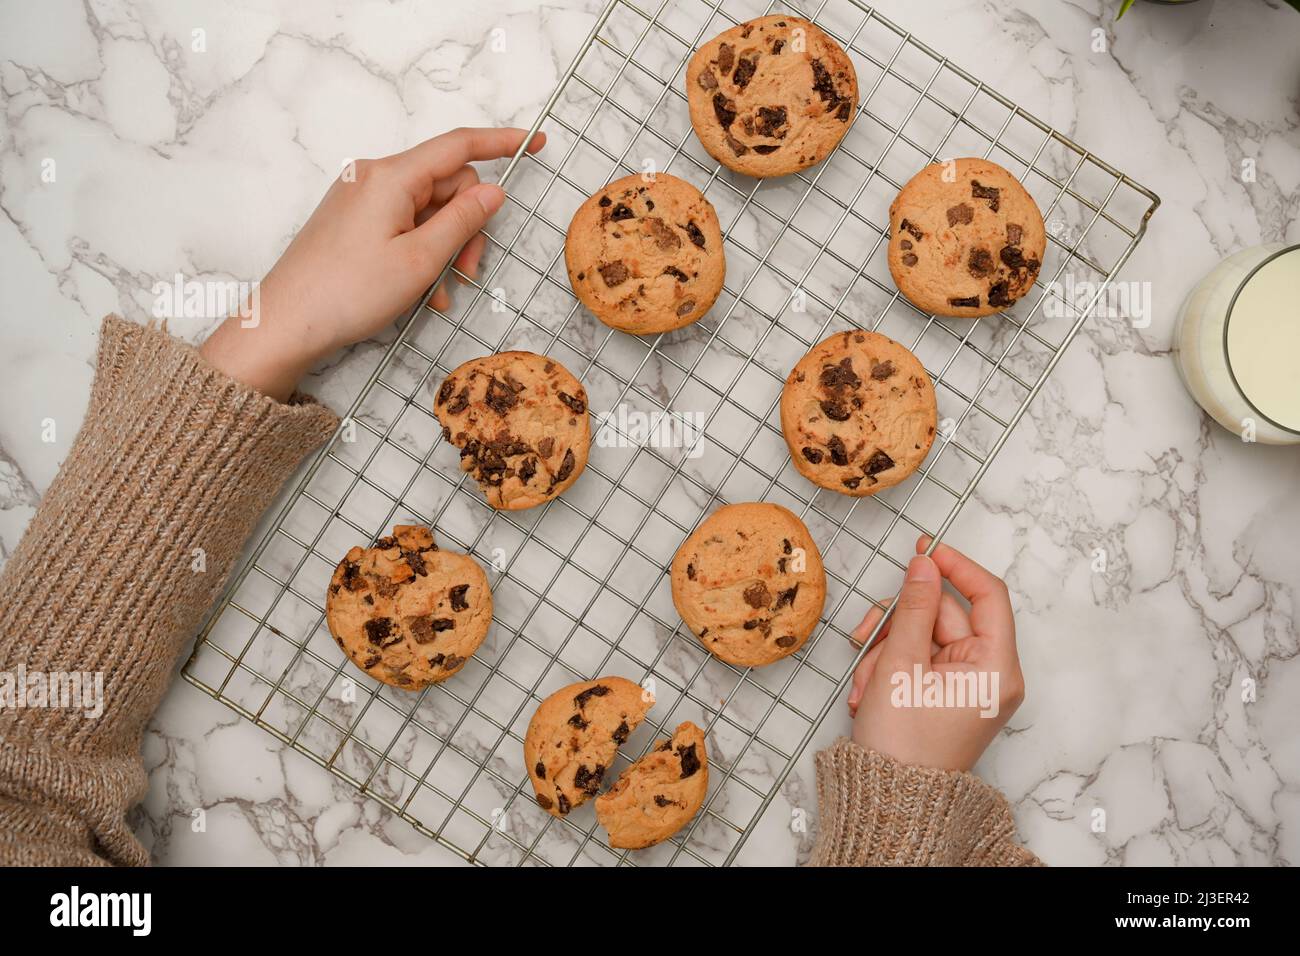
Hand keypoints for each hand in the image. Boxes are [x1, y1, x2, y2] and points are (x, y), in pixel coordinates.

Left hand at [200, 127, 545, 400]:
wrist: (286, 322)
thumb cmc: (347, 292)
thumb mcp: (420, 260)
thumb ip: (463, 220)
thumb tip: (492, 191)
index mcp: (391, 177)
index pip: (459, 146)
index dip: (501, 143)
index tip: (535, 143)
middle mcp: (374, 177)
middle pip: (446, 186)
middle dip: (467, 227)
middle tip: (467, 272)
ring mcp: (361, 198)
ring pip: (428, 211)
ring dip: (444, 249)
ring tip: (440, 293)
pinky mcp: (353, 221)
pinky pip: (404, 225)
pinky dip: (421, 254)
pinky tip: (421, 291)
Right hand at [846, 536, 1024, 771]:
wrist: (888, 801)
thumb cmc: (903, 746)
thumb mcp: (901, 664)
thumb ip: (914, 607)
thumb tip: (924, 565)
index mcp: (997, 668)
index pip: (988, 595)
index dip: (955, 566)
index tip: (924, 549)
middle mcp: (990, 675)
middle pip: (944, 615)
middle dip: (899, 623)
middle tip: (867, 637)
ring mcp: (967, 686)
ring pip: (923, 635)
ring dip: (887, 648)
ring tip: (866, 681)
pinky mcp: (945, 694)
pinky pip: (917, 659)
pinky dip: (890, 666)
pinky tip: (870, 689)